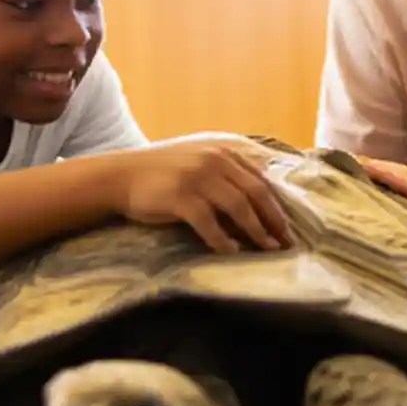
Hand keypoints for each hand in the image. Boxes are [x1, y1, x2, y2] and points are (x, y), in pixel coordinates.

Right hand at [109, 139, 293, 253]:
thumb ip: (225, 178)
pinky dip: (223, 240)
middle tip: (285, 243)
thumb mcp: (198, 166)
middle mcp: (214, 161)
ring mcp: (197, 177)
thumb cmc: (161, 175)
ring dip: (255, 232)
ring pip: (238, 207)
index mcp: (222, 153)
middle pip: (255, 194)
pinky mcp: (180, 196)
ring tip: (266, 250)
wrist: (120, 176)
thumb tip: (256, 210)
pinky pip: (209, 222)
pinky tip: (231, 252)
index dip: (276, 206)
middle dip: (273, 221)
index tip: (286, 229)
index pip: (259, 181)